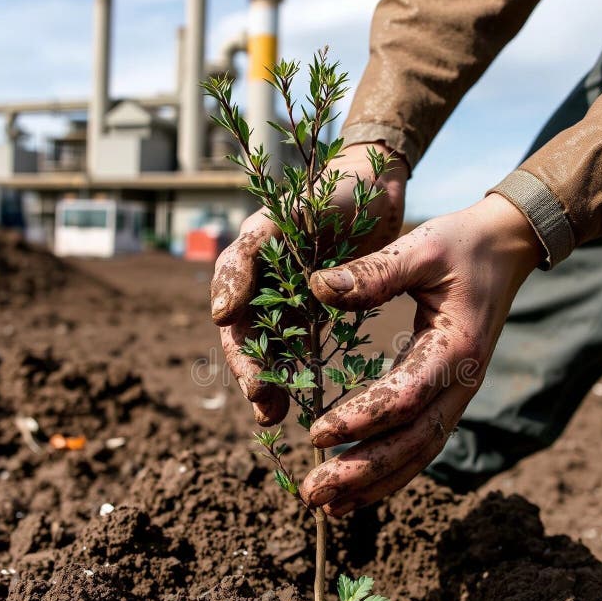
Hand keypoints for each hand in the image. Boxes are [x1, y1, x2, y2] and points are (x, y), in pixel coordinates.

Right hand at [210, 143, 408, 424]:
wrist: (377, 185)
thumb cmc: (340, 188)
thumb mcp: (302, 207)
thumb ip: (264, 245)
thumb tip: (224, 311)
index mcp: (255, 251)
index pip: (233, 294)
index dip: (235, 326)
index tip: (240, 353)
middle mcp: (264, 278)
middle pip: (245, 330)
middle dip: (251, 367)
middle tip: (261, 399)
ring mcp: (286, 296)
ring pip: (267, 345)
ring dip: (267, 380)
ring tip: (272, 415)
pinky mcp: (312, 311)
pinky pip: (296, 347)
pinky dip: (294, 374)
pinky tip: (296, 404)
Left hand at [301, 193, 542, 516]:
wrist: (506, 248)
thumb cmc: (462, 244)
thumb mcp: (421, 247)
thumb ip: (375, 271)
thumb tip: (319, 286)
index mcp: (456, 347)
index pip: (406, 396)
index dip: (361, 418)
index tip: (316, 434)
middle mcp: (462, 382)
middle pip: (413, 442)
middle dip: (363, 472)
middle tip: (313, 493)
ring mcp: (458, 394)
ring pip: (418, 454)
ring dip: (374, 483)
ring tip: (328, 507)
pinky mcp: (447, 395)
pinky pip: (420, 443)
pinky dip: (389, 472)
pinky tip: (356, 490)